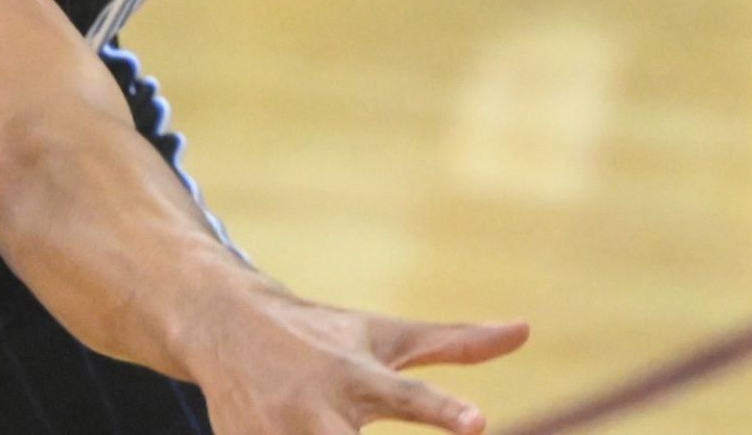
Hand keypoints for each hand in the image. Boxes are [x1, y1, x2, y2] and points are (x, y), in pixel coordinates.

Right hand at [181, 282, 527, 434]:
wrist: (226, 327)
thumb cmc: (322, 336)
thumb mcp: (385, 337)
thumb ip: (456, 343)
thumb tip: (525, 330)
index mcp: (357, 377)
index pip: (409, 399)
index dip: (444, 414)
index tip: (479, 424)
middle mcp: (315, 412)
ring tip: (333, 432)